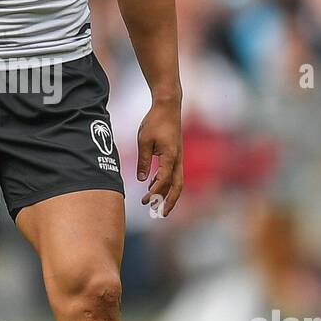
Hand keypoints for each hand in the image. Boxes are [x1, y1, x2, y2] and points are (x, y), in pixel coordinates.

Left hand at [136, 101, 183, 216]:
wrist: (168, 106)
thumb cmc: (155, 121)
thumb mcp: (144, 140)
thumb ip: (143, 161)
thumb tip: (142, 179)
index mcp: (171, 156)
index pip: (164, 180)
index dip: (155, 192)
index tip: (145, 200)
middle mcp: (178, 160)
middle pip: (177, 187)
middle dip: (169, 202)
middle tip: (158, 214)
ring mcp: (178, 158)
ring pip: (176, 182)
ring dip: (167, 194)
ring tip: (154, 205)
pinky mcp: (175, 155)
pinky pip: (173, 174)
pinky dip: (165, 183)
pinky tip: (152, 186)